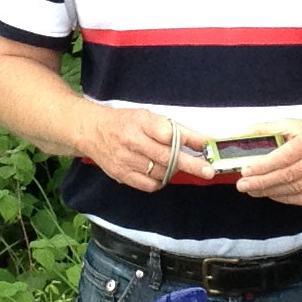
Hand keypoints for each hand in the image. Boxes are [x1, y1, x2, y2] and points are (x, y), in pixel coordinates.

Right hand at [79, 105, 203, 194]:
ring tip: (176, 165)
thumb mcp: (147, 117)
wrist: (92, 131)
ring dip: (174, 171)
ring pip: (160, 172)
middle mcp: (132, 141)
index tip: (206, 146)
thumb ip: (172, 128)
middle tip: (209, 171)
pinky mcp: (122, 175)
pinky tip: (161, 174)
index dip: (190, 140)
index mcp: (140, 122)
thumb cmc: (125, 122)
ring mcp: (126, 160)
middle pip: (168, 156)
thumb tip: (201, 142)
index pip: (170, 133)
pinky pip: (149, 185)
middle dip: (192, 164)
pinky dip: (160, 181)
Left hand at [229, 119, 301, 207]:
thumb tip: (242, 134)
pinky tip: (272, 194)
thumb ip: (269, 128)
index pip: (285, 156)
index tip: (246, 170)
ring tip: (253, 190)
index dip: (264, 166)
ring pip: (296, 190)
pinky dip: (286, 199)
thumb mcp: (297, 123)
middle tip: (243, 185)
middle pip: (289, 176)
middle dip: (262, 182)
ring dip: (270, 192)